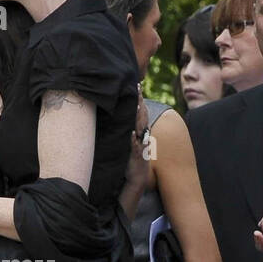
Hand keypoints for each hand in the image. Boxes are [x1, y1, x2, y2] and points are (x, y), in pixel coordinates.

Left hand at [120, 93, 150, 210]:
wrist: (137, 177)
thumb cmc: (131, 158)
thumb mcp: (129, 141)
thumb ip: (126, 128)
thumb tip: (120, 118)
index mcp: (140, 131)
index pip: (140, 111)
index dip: (139, 98)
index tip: (137, 84)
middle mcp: (141, 136)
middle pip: (141, 115)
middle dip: (140, 101)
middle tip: (137, 87)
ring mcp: (140, 145)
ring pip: (140, 129)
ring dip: (138, 118)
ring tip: (135, 105)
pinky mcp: (137, 156)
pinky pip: (135, 147)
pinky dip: (133, 140)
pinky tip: (131, 133)